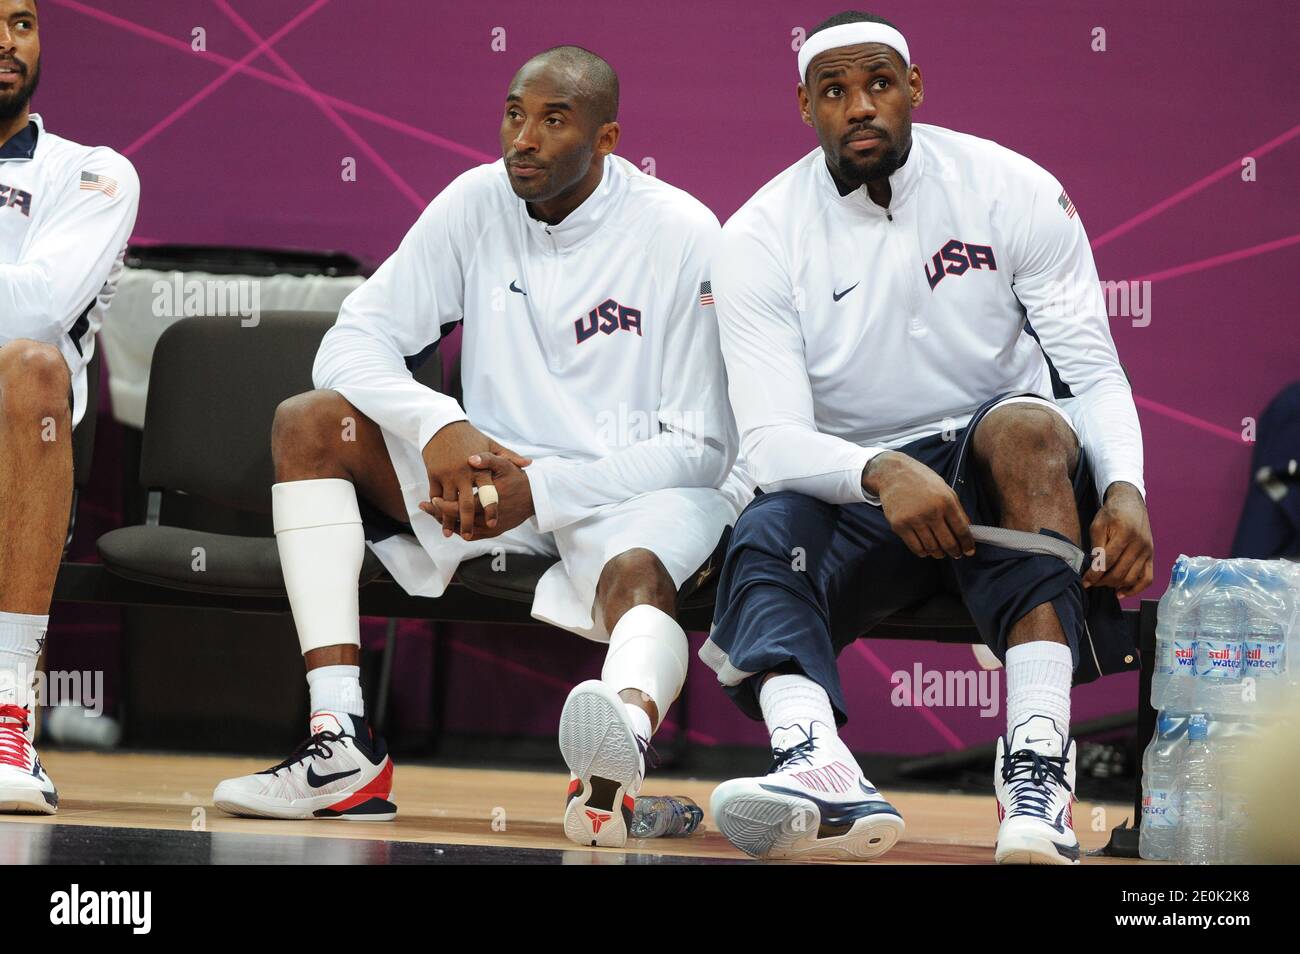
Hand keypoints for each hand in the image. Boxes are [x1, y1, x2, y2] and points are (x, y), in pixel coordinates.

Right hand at [421, 422, 530, 539]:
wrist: (443, 426)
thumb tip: (529, 463)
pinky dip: (436, 506)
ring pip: (447, 501)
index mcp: (479, 468)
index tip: (493, 524)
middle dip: (467, 521)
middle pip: (465, 502)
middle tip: (470, 537)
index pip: (487, 492)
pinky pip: (434, 493)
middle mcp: (463, 473)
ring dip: (447, 519)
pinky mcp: (433, 473)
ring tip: (449, 534)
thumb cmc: (470, 436)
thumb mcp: (490, 444)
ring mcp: (447, 474)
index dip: (490, 509)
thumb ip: (509, 456)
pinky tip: (437, 517)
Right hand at [864, 451, 975, 558]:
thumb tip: (967, 528)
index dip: (967, 544)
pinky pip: (915, 547)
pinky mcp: (899, 525)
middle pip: (948, 543)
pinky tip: (926, 549)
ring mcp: (914, 519)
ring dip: (939, 553)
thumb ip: (956, 509)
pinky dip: (923, 552)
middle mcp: (931, 511)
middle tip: (956, 554)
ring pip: (932, 548)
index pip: (961, 530)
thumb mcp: (944, 489)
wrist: (893, 474)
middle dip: (955, 551)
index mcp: (946, 501)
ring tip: (940, 552)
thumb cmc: (921, 480)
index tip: (969, 551)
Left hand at [1082, 481, 1152, 597]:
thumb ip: (1096, 546)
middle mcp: (1139, 544)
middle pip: (1120, 572)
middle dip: (1103, 581)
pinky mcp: (1151, 556)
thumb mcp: (1098, 525)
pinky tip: (1121, 592)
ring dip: (1116, 585)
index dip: (1094, 574)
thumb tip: (1093, 568)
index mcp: (1124, 534)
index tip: (1084, 582)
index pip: (1107, 561)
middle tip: (1092, 582)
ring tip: (1103, 584)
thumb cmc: (1111, 514)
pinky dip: (1135, 589)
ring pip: (1132, 577)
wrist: (1131, 503)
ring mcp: (1147, 551)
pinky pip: (1147, 578)